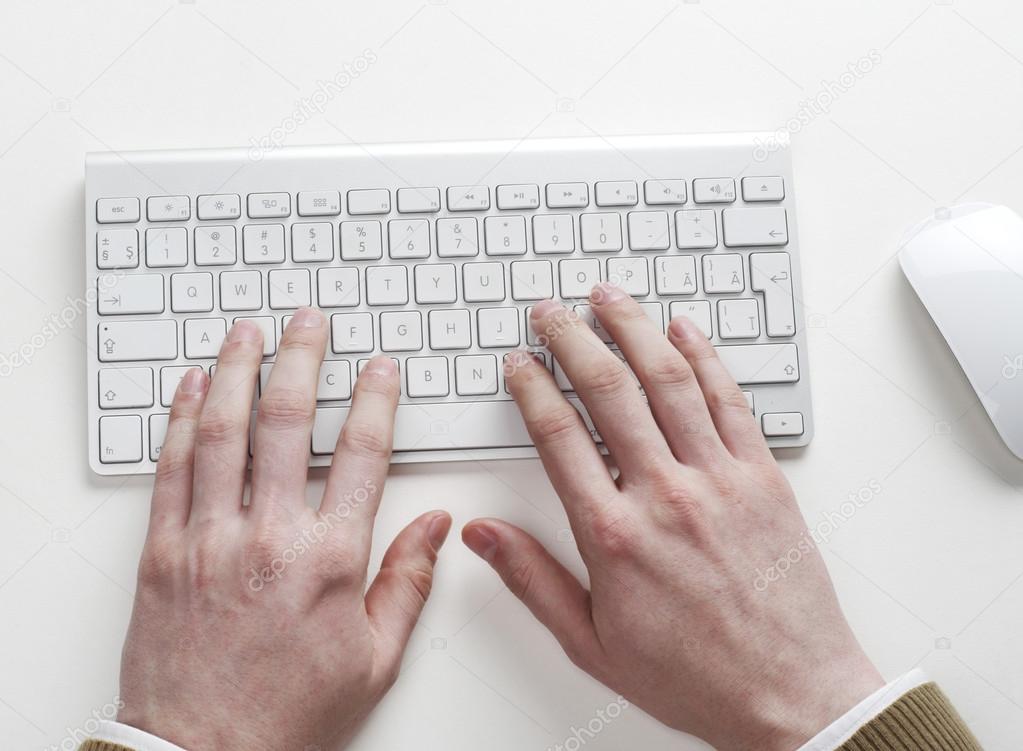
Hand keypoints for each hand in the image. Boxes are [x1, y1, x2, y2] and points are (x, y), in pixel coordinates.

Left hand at [118, 309, 450, 750]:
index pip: (362, 456)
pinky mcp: (160, 553)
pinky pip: (170, 471)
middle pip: (288, 424)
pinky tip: (193, 387)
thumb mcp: (374, 659)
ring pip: (223, 433)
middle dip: (302, 360)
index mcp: (329, 561)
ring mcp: (207, 539)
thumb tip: (440, 525)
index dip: (374, 400)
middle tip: (310, 320)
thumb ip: (409, 583)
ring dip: (238, 372)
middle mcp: (267, 538)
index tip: (380, 367)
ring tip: (248, 331)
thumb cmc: (289, 713)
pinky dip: (181, 421)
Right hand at [463, 285, 882, 750]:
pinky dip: (705, 357)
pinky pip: (730, 400)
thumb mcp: (592, 642)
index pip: (559, 435)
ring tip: (608, 297)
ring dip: (634, 329)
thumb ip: (532, 580)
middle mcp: (666, 495)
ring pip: (670, 380)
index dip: (532, 387)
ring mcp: (720, 479)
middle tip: (551, 310)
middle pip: (610, 391)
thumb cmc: (695, 676)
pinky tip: (684, 329)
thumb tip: (481, 535)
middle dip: (573, 339)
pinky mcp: (764, 477)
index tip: (519, 363)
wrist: (793, 695)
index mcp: (614, 535)